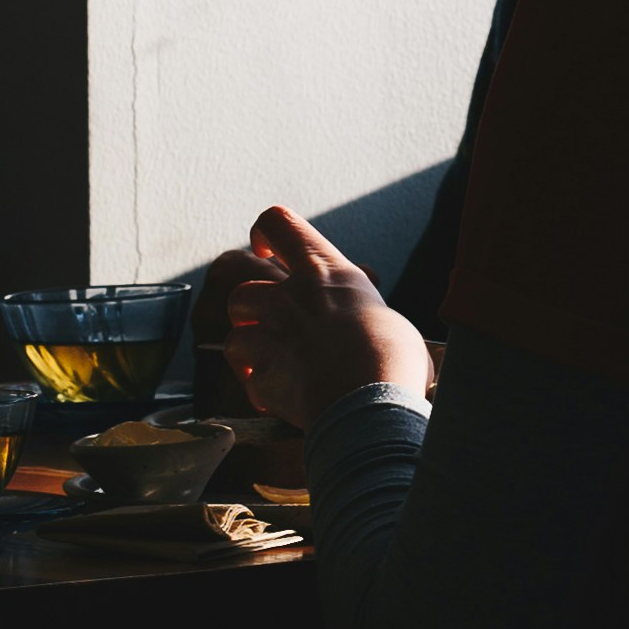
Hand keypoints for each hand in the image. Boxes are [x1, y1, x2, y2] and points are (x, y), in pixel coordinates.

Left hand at [198, 204, 430, 430]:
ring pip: (234, 339)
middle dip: (250, 314)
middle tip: (273, 330)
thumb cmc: (393, 359)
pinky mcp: (264, 379)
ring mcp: (271, 339)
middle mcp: (289, 299)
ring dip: (249, 355)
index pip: (279, 224)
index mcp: (325, 273)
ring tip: (273, 369)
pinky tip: (282, 402)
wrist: (372, 405)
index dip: (265, 233)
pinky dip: (263, 393)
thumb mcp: (391, 321)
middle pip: (243, 292)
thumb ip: (367, 317)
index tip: (268, 250)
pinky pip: (252, 385)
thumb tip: (378, 327)